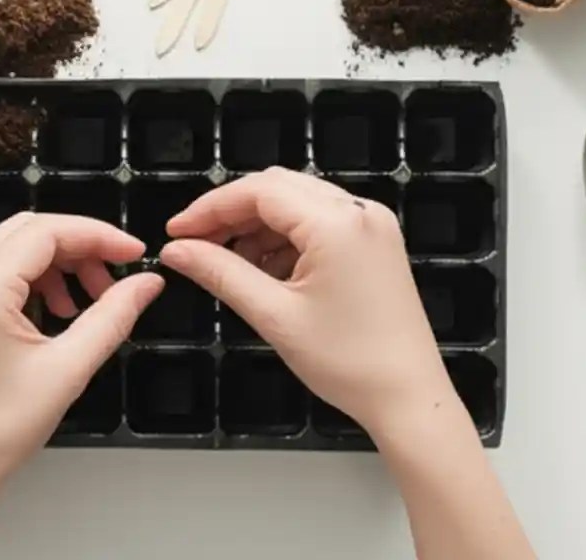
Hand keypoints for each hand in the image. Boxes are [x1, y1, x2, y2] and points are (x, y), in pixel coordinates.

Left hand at [0, 213, 161, 558]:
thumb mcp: (68, 370)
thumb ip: (113, 316)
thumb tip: (147, 283)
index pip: (48, 231)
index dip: (98, 236)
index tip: (135, 254)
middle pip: (28, 230)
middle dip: (79, 247)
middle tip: (114, 277)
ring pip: (11, 246)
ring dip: (56, 263)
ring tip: (87, 304)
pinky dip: (30, 279)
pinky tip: (54, 313)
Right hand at [160, 168, 451, 434]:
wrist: (408, 397)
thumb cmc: (348, 362)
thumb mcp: (274, 315)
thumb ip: (221, 273)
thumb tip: (177, 251)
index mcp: (338, 223)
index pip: (259, 191)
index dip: (210, 207)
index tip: (176, 231)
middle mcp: (360, 212)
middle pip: (278, 188)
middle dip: (232, 213)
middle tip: (194, 244)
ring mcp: (372, 226)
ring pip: (298, 203)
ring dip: (257, 226)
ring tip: (226, 263)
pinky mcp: (376, 244)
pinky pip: (321, 222)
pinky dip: (286, 238)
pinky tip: (264, 270)